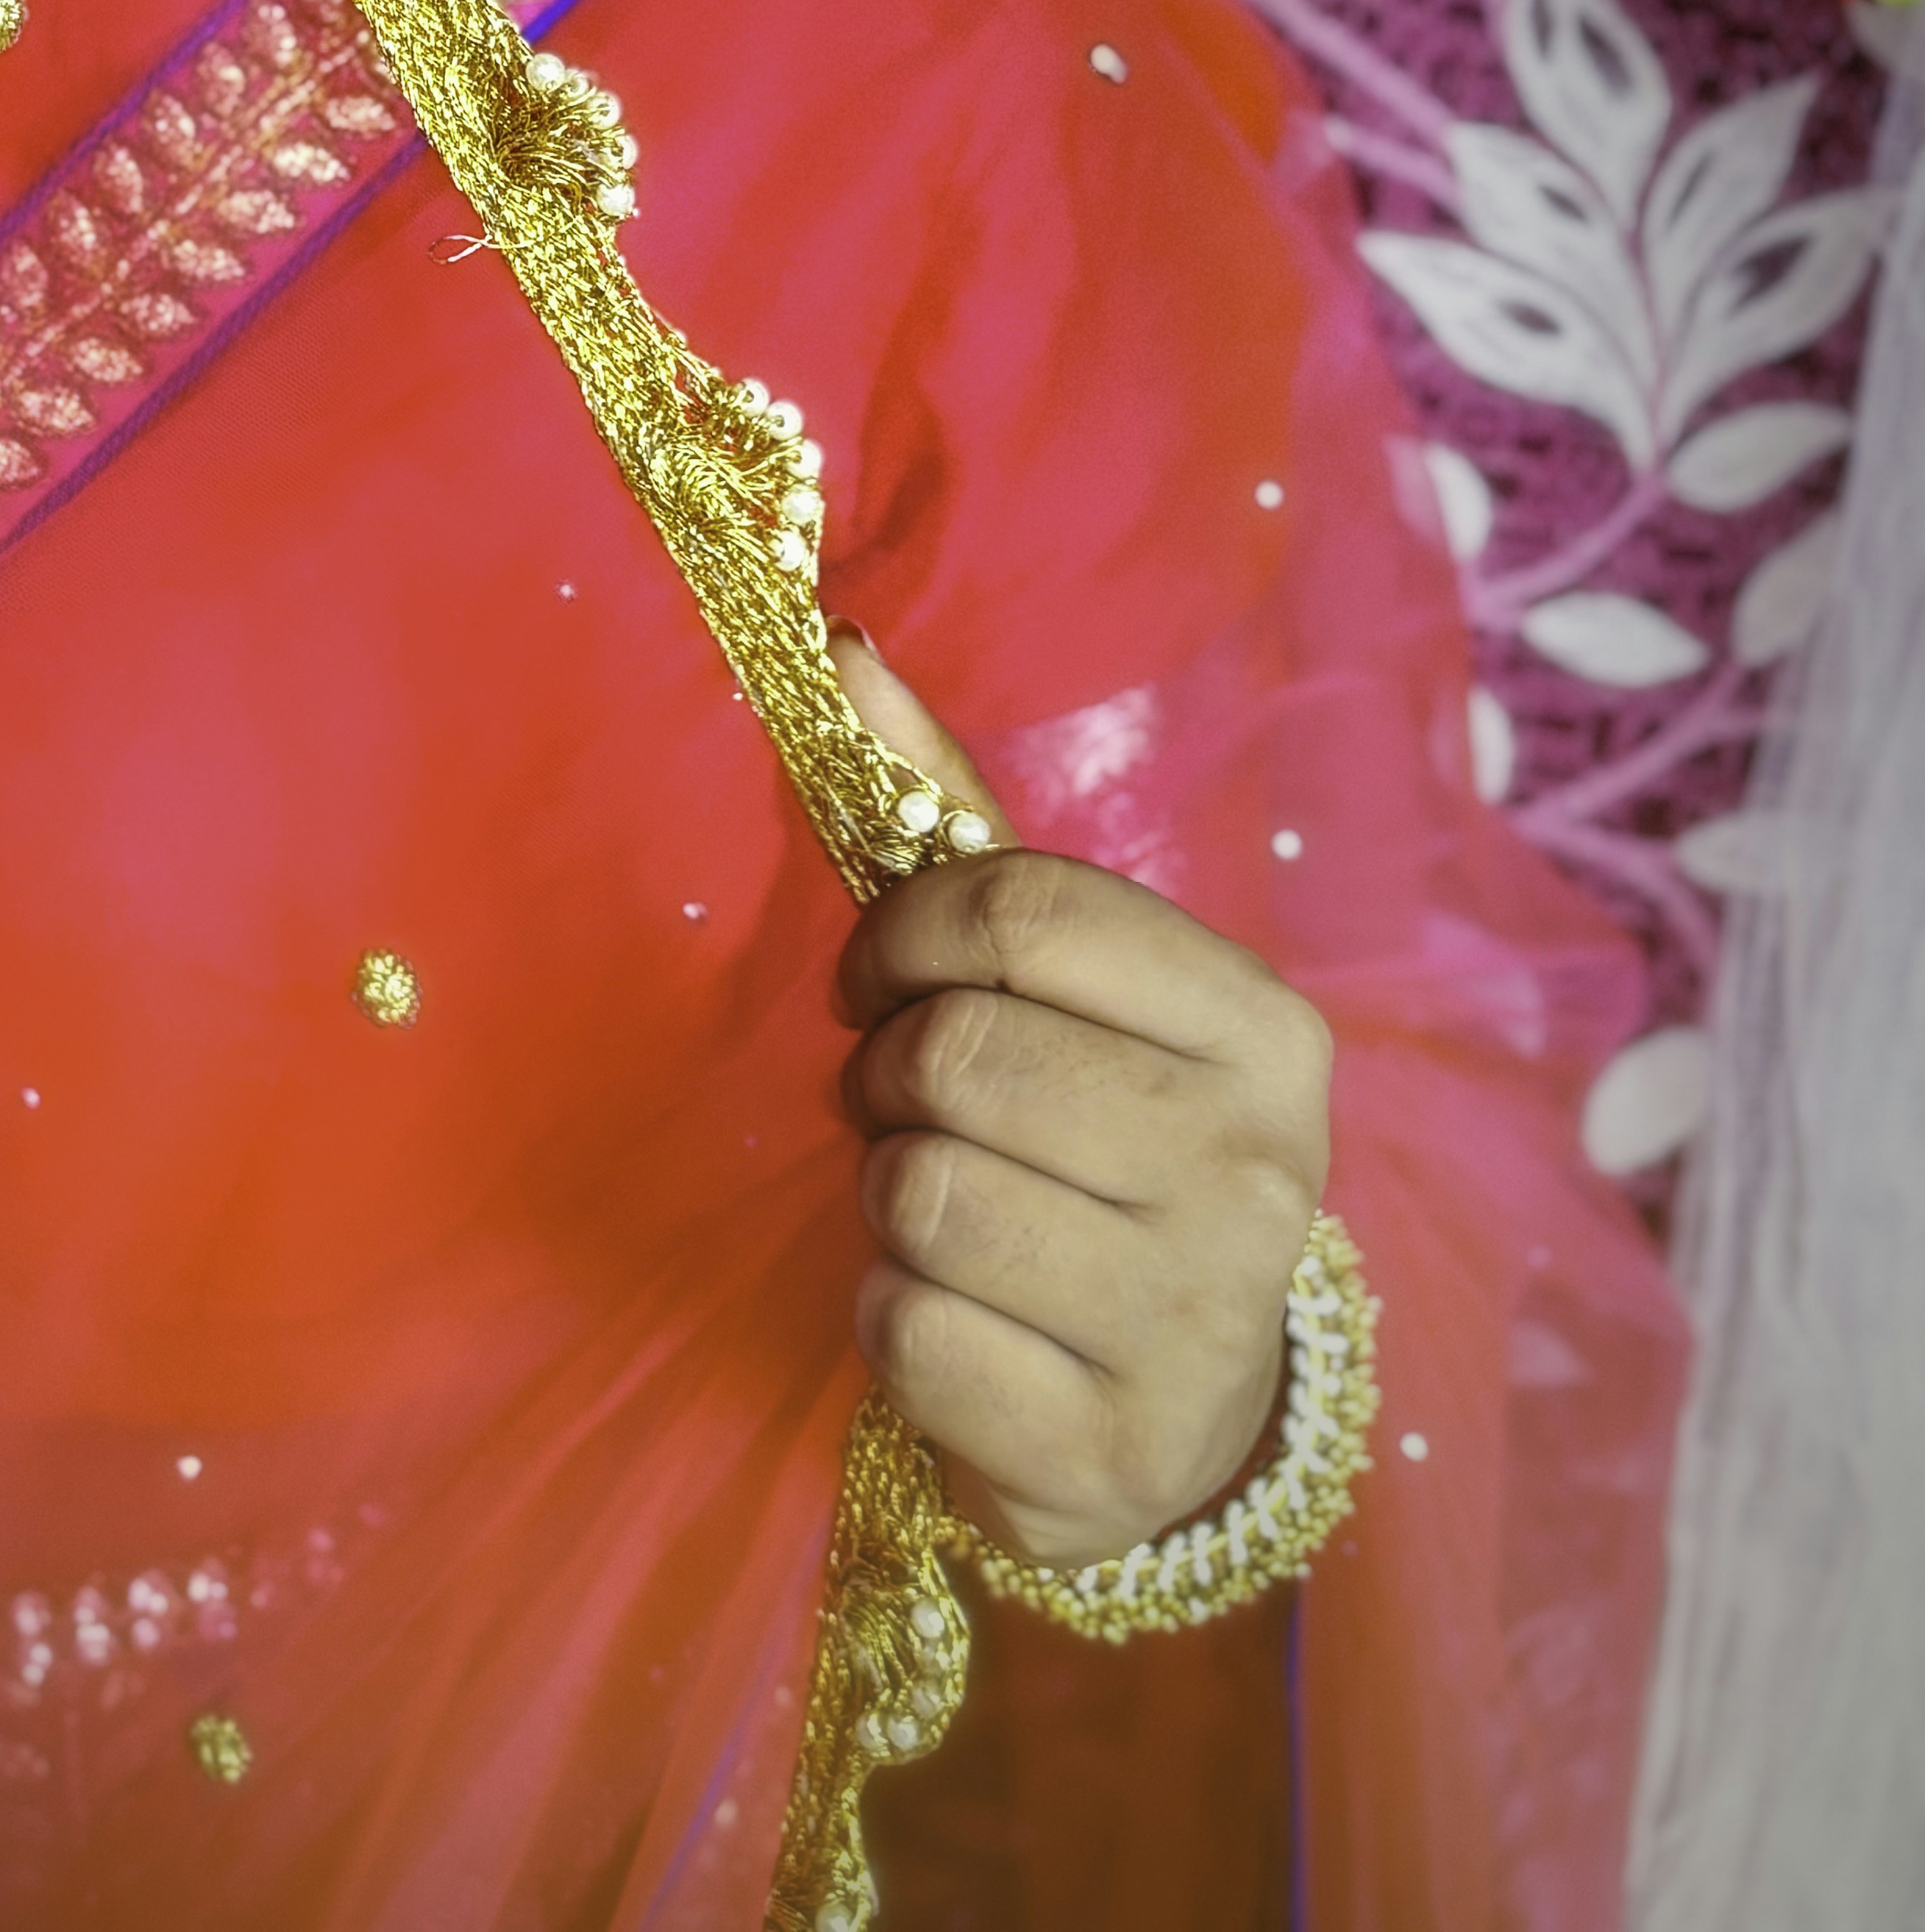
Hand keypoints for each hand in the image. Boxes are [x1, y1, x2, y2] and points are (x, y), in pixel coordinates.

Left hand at [828, 628, 1331, 1568]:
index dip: (904, 934)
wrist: (1179, 1404)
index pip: (1024, 911)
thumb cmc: (1098, 1141)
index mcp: (1265, 1030)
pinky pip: (906, 1330)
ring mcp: (1198, 1323)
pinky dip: (887, 1314)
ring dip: (884, 1193)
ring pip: (921, 1191)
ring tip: (937, 1204)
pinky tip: (955, 1315)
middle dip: (886, 1075)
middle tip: (904, 1107)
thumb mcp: (1060, 977)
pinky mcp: (1111, 1455)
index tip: (879, 977)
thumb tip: (835, 645)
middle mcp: (1260, 1173)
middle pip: (960, 1054)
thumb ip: (952, 810)